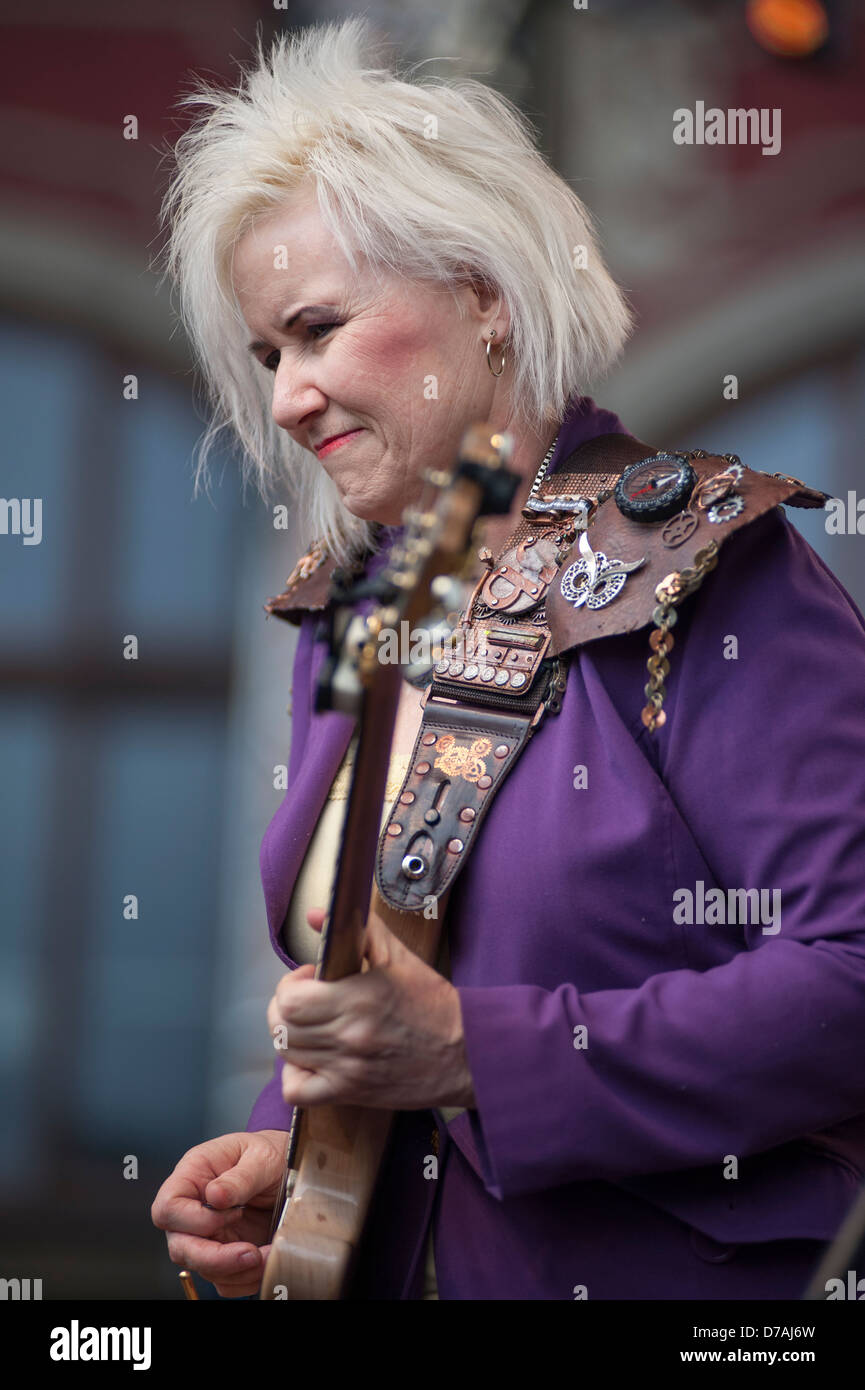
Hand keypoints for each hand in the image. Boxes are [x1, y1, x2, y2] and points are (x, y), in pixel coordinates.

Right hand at [151, 1130, 287, 1297]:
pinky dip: (246, 1279)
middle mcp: (194, 1209)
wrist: (291, 1167)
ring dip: (237, 1271)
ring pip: (203, 1269)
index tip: (233, 1213)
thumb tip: (214, 1196)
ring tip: (267, 1254)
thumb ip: (239, 1177)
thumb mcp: (261, 1157)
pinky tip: (267, 1260)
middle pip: (180, 1247)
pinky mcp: (227, 1251)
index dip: (194, 1220)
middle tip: (250, 1252)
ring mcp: (209, 1234)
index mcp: (193, 1176)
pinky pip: (225, 1280)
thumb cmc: (269, 1153)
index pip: (168, 1208)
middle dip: (215, 1258)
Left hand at [266, 908, 475, 1109]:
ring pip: (286, 1055)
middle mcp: (348, 1037)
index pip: (291, 999)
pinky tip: (312, 1060)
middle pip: (282, 1026)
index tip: (312, 977)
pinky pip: (298, 1092)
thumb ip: (358, 930)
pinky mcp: (350, 1092)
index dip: (292, 984)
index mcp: (358, 999)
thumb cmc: (434, 1004)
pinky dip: (294, 1076)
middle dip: (286, 1006)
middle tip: (308, 998)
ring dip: (290, 1036)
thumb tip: (316, 915)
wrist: (467, 1052)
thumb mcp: (399, 957)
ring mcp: (347, 1069)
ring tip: (311, 1025)